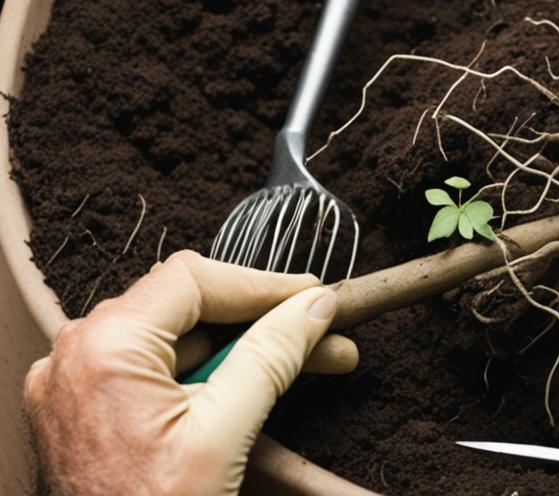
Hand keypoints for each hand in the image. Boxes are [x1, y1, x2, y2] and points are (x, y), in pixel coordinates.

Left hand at [24, 251, 354, 495]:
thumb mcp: (224, 433)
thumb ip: (270, 357)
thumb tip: (314, 308)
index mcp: (103, 347)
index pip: (193, 280)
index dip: (263, 285)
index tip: (316, 297)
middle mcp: (76, 356)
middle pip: (187, 308)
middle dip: (264, 321)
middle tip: (328, 336)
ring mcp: (76, 386)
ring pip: (176, 341)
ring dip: (244, 349)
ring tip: (311, 362)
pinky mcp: (86, 413)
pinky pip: (154, 372)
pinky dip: (207, 375)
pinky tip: (258, 384)